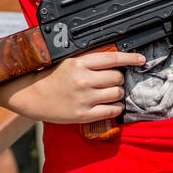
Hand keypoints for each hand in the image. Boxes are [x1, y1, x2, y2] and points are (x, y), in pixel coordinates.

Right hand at [3, 49, 146, 124]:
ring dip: (117, 93)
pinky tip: (111, 104)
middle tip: (112, 80)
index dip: (130, 58)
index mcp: (79, 63)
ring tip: (109, 93)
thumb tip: (117, 60)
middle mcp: (83, 80)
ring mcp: (84, 98)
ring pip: (117, 93)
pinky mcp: (83, 114)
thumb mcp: (69, 62)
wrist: (32, 96)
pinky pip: (112, 110)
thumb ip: (90, 61)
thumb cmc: (51, 77)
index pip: (113, 58)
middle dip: (118, 78)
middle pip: (118, 77)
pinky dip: (116, 107)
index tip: (141, 59)